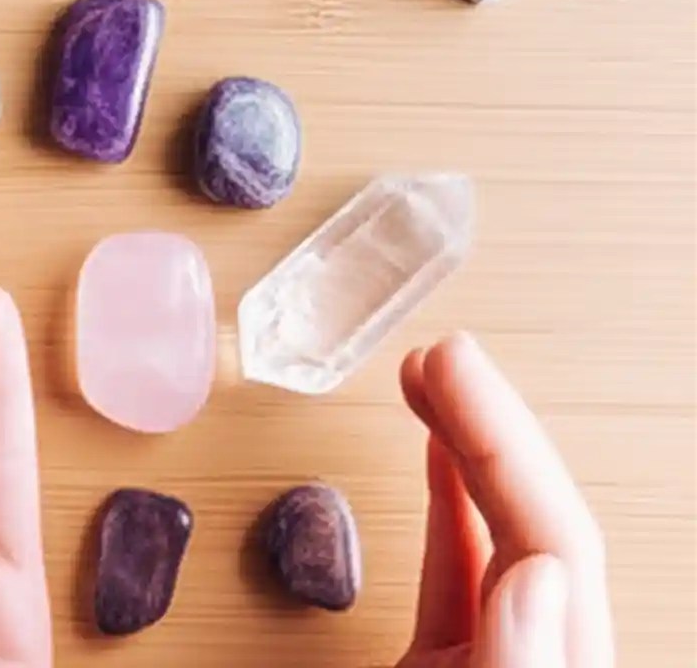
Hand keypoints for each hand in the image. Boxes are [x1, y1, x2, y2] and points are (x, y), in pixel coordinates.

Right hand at [397, 334, 613, 667]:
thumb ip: (520, 663)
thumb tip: (538, 575)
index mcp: (559, 663)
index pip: (548, 533)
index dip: (501, 439)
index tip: (455, 370)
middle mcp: (531, 647)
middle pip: (525, 512)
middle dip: (483, 422)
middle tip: (443, 354)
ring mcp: (485, 652)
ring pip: (491, 527)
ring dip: (460, 445)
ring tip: (432, 381)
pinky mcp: (440, 663)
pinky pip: (451, 566)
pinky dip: (442, 503)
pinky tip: (436, 455)